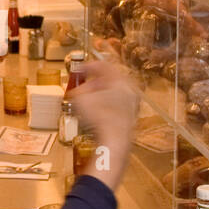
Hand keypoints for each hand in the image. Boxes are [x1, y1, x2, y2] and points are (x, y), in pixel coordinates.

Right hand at [67, 61, 138, 185]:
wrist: (114, 142)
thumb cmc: (100, 119)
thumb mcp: (80, 99)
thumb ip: (77, 90)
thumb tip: (77, 92)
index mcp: (120, 80)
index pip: (103, 66)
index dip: (87, 66)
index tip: (78, 70)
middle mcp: (129, 90)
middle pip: (108, 79)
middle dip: (92, 82)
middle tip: (82, 87)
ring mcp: (132, 104)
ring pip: (112, 93)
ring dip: (97, 95)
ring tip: (86, 102)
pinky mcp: (129, 117)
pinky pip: (115, 105)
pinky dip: (104, 105)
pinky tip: (94, 114)